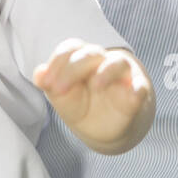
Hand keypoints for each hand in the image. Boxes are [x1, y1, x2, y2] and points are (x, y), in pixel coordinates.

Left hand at [32, 39, 151, 152]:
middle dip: (72, 69)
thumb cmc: (82, 104)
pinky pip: (140, 87)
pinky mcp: (136, 93)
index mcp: (81, 59)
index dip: (57, 62)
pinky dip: (138, 88)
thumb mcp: (63, 97)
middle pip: (90, 54)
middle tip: (57, 89)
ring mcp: (121, 76)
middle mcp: (102, 62)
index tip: (45, 83)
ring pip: (118, 63)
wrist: (106, 128)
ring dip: (107, 71)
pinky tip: (134, 92)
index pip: (71, 49)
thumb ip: (50, 84)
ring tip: (96, 85)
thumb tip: (38, 74)